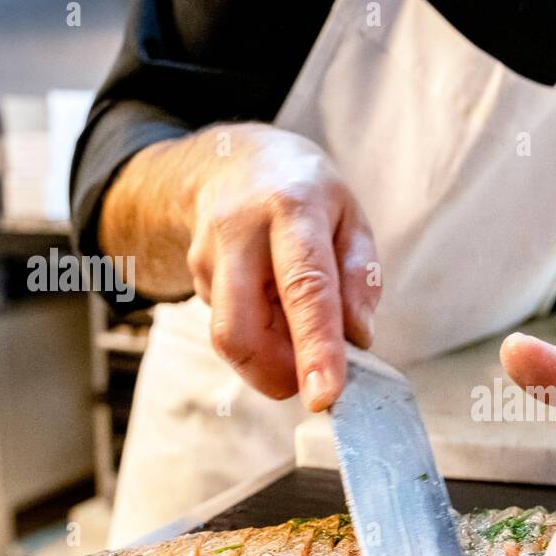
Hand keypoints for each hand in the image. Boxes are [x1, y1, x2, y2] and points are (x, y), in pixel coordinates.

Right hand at [185, 123, 378, 408]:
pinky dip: (260, 341)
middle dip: (280, 374)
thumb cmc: (303, 192)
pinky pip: (230, 331)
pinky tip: (272, 307)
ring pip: (231, 340)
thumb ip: (362, 276)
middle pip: (242, 330)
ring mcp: (206, 257)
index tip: (325, 396)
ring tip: (297, 328)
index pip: (305, 287)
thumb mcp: (350, 216)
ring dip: (271, 360)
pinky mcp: (193, 279)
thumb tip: (359, 337)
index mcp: (292, 208)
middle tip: (318, 377)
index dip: (316, 347)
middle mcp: (239, 231)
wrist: (228, 159)